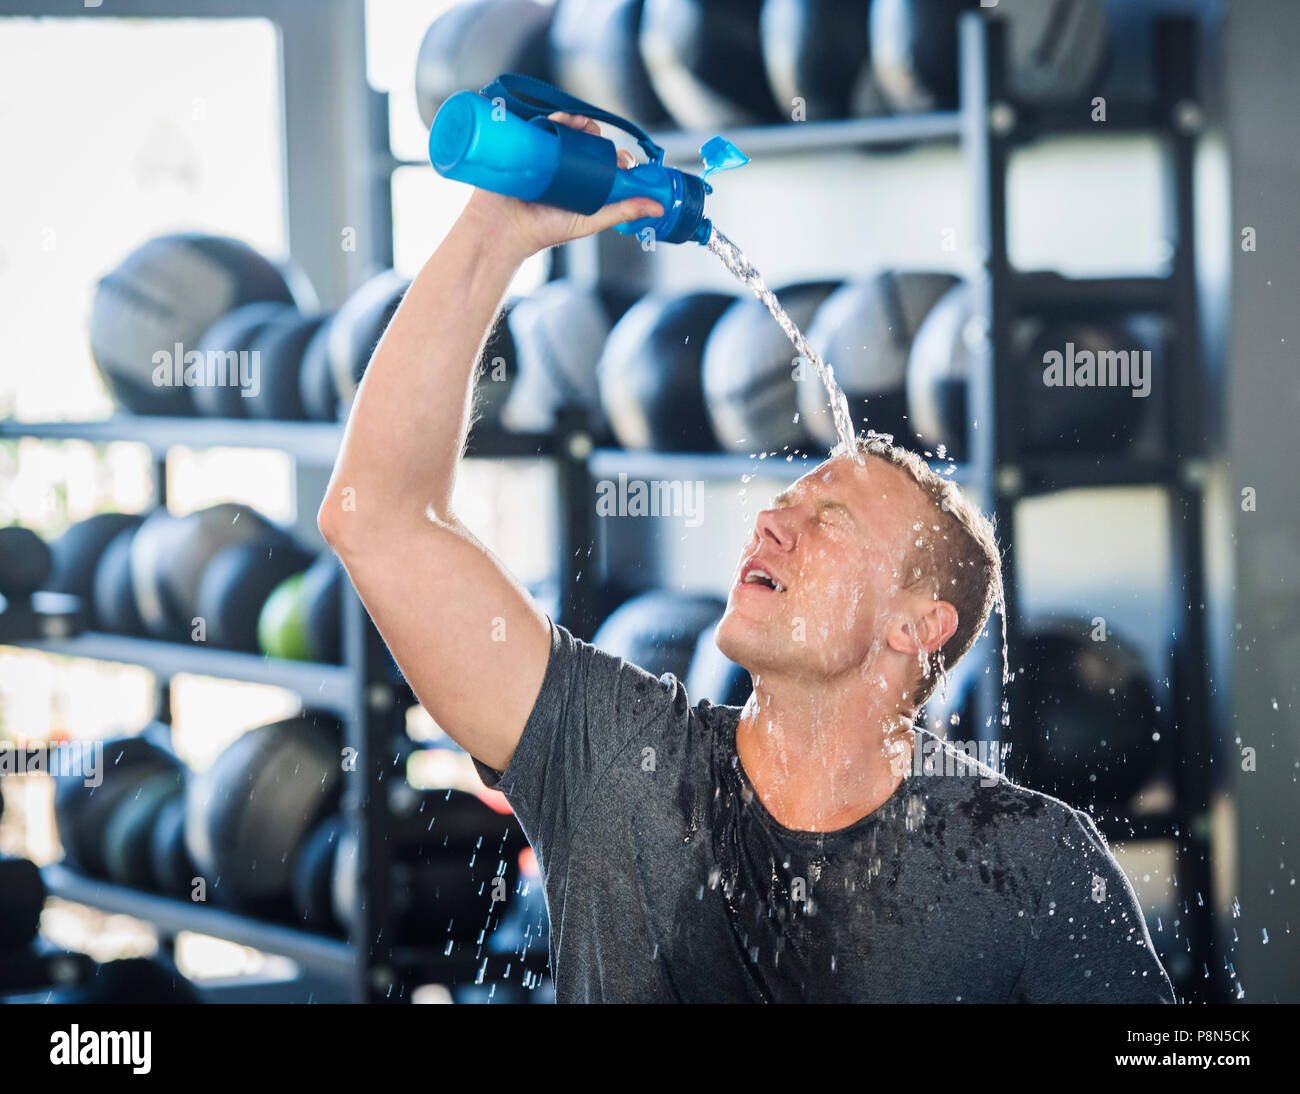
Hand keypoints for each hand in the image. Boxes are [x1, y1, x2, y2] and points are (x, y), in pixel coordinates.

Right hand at [461, 112, 664, 261]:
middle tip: (603, 148)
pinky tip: (565, 119)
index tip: (625, 163)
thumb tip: (659, 208)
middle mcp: (567, 166)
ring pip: (568, 131)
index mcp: (583, 183)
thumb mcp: (590, 220)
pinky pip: (544, 125)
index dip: (618, 158)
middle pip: (588, 142)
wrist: (503, 228)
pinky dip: (556, 118)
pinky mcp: (528, 146)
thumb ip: (622, 212)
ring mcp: (547, 155)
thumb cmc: (544, 229)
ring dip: (580, 123)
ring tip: (586, 128)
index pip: (606, 162)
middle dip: (599, 138)